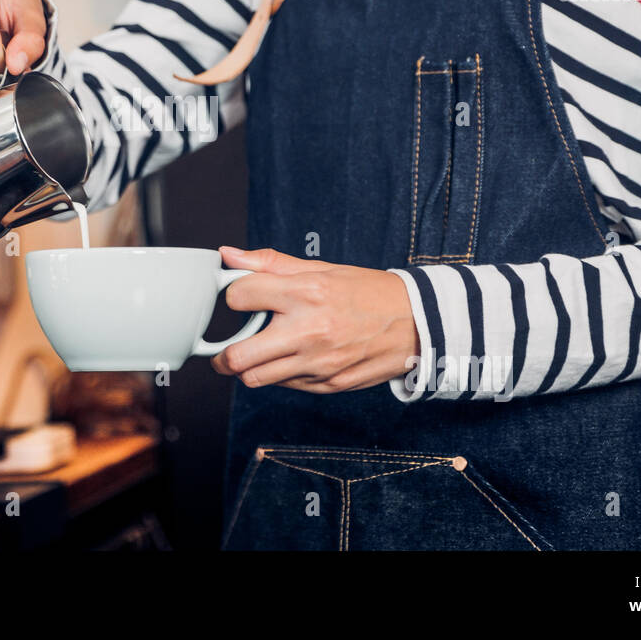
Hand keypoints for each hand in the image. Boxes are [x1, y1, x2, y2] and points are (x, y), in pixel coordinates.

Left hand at [212, 246, 418, 392]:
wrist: (417, 323)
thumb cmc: (367, 292)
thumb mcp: (321, 269)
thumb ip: (271, 264)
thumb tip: (229, 255)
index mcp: (306, 293)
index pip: (239, 297)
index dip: (235, 296)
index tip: (242, 298)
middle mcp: (309, 330)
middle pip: (238, 356)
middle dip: (223, 355)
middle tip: (225, 350)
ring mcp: (318, 363)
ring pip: (256, 378)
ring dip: (249, 369)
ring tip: (257, 355)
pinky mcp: (328, 385)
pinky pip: (286, 386)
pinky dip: (281, 375)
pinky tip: (292, 359)